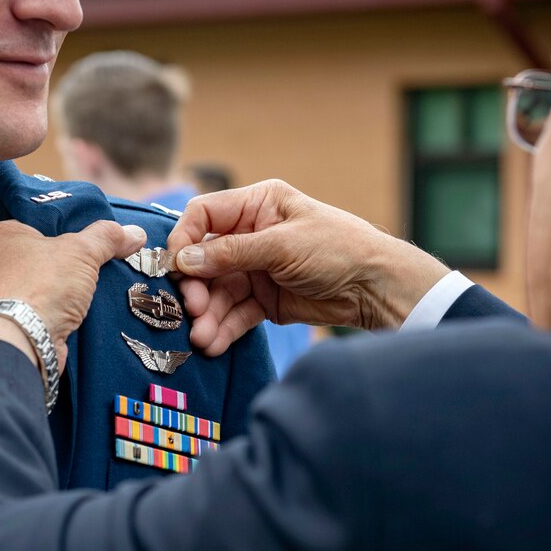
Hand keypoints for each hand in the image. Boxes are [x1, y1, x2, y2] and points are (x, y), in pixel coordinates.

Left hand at [0, 220, 146, 369]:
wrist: (26, 342)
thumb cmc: (42, 285)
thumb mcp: (81, 251)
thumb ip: (106, 238)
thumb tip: (135, 233)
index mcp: (0, 236)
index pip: (37, 222)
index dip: (66, 226)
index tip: (91, 233)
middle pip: (43, 254)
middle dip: (70, 260)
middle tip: (98, 257)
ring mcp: (4, 296)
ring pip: (46, 283)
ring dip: (68, 287)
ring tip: (97, 283)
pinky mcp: (16, 322)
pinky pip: (46, 308)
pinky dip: (63, 309)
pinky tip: (86, 307)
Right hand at [167, 179, 449, 355]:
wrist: (375, 287)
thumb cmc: (338, 248)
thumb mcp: (283, 245)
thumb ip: (232, 253)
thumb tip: (183, 260)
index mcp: (257, 206)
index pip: (204, 216)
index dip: (184, 239)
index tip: (174, 266)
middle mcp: (250, 235)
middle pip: (205, 260)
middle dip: (196, 286)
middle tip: (193, 307)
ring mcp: (255, 269)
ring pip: (218, 292)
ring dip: (207, 315)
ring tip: (202, 338)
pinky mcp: (264, 300)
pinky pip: (235, 313)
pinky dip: (223, 328)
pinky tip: (214, 344)